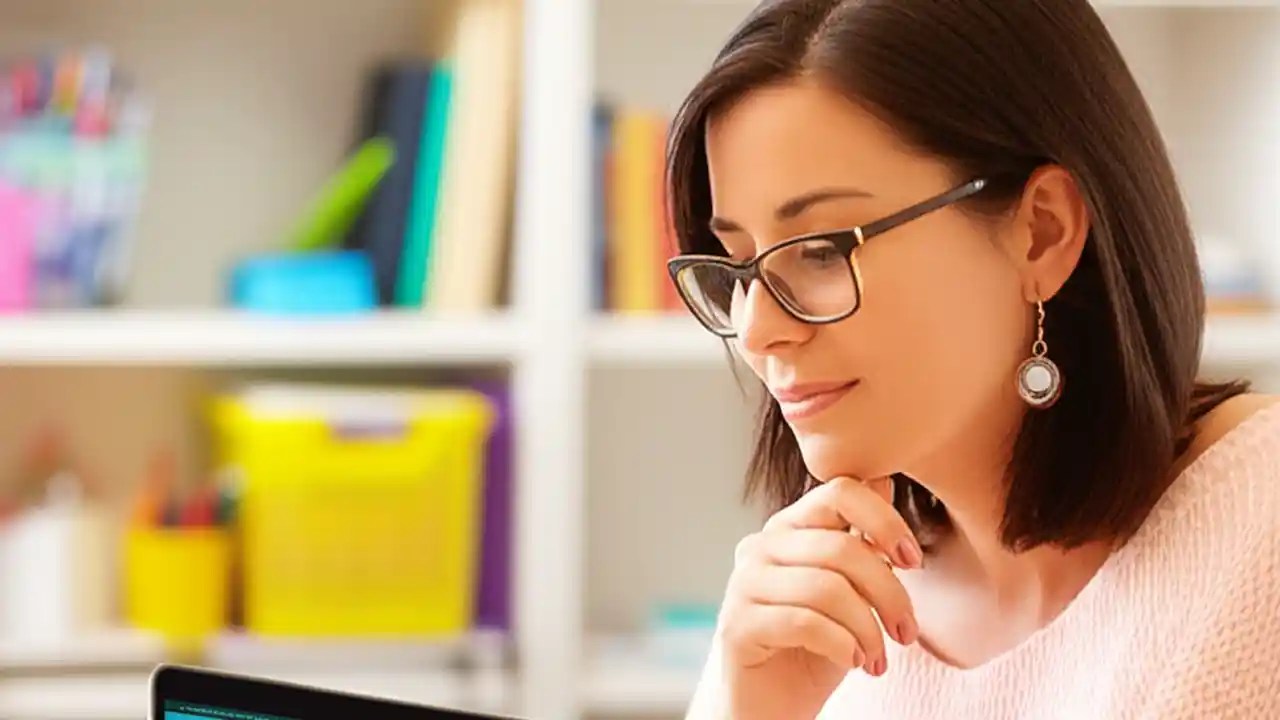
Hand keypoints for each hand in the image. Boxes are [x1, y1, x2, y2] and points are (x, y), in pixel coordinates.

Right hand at [715, 476, 922, 719]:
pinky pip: (805, 622)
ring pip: (827, 588)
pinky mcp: (737, 623)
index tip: (914, 561)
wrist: (770, 705)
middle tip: (907, 632)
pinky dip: (843, 646)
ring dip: (868, 629)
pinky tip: (854, 663)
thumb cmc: (815, 647)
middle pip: (841, 547)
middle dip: (889, 593)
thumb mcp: (851, 592)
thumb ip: (861, 541)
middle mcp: (762, 545)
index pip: (840, 491)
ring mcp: (744, 582)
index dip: (885, 520)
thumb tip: (883, 479)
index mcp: (791, 528)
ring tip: (878, 658)